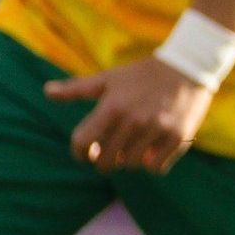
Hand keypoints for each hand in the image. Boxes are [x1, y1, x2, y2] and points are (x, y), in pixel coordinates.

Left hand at [45, 58, 214, 174]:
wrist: (188, 66)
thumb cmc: (142, 74)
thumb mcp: (109, 78)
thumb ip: (77, 89)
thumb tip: (46, 92)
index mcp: (112, 106)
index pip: (82, 142)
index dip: (80, 153)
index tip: (85, 153)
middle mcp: (133, 120)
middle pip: (106, 160)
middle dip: (104, 160)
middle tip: (110, 154)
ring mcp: (156, 129)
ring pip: (131, 165)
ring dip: (129, 161)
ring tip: (133, 149)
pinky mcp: (178, 136)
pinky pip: (156, 168)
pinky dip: (152, 164)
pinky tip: (152, 151)